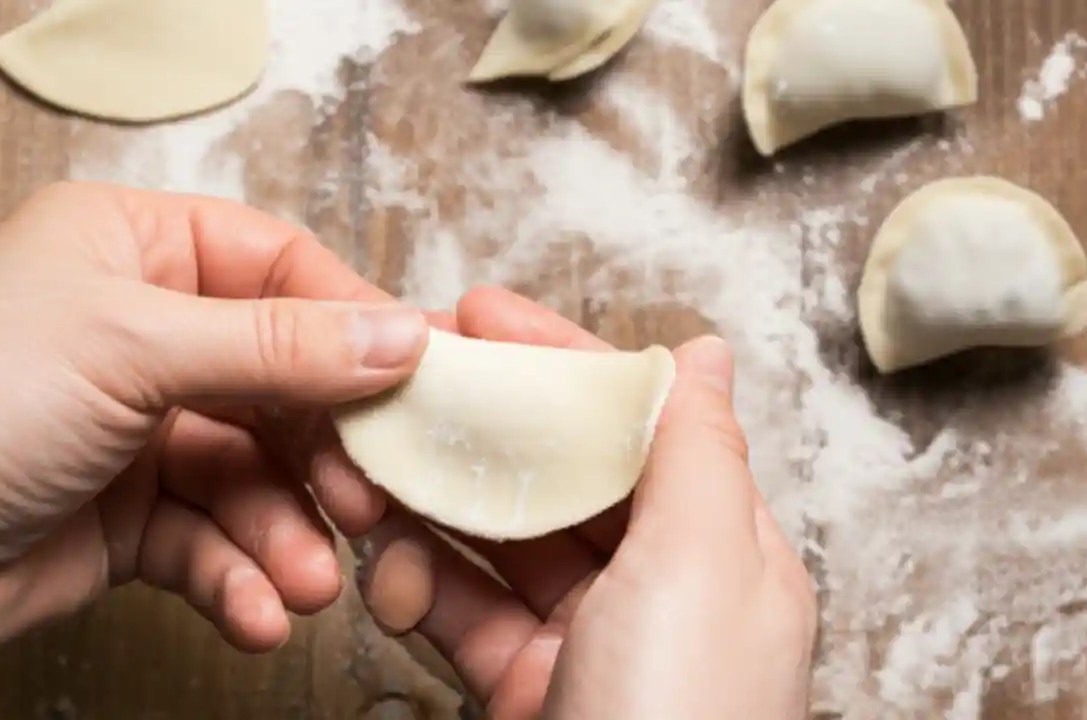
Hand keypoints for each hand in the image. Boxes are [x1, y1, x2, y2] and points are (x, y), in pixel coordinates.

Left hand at [0, 182, 429, 675]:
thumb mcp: (130, 348)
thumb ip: (276, 346)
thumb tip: (402, 336)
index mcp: (134, 249)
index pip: (278, 266)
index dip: (352, 321)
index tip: (422, 373)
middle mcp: (145, 331)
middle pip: (284, 378)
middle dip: (328, 448)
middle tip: (374, 498)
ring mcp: (142, 428)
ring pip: (258, 472)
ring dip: (290, 530)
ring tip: (315, 579)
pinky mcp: (135, 516)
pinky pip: (215, 539)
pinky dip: (243, 577)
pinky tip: (262, 612)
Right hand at [354, 288, 817, 718]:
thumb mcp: (702, 565)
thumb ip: (695, 451)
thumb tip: (704, 353)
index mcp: (720, 545)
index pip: (632, 420)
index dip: (557, 360)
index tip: (478, 313)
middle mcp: (658, 586)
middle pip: (556, 472)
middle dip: (478, 425)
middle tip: (399, 380)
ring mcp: (587, 640)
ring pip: (495, 541)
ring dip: (429, 504)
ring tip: (366, 471)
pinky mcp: (525, 690)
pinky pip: (461, 615)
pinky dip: (418, 588)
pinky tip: (384, 570)